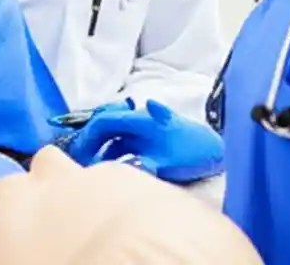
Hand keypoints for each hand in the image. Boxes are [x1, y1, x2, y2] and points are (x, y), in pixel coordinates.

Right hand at [60, 100, 223, 182]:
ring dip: (97, 148)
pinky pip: (119, 143)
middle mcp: (137, 120)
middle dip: (87, 141)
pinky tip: (105, 169)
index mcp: (140, 120)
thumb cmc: (190, 153)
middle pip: (103, 125)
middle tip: (76, 160)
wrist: (213, 151)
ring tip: (87, 166)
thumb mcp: (168, 160)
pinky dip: (108, 153)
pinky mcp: (144, 139)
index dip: (88, 136)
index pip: (105, 122)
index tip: (77, 152)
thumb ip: (145, 164)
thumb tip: (123, 169)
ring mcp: (140, 129)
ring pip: (110, 135)